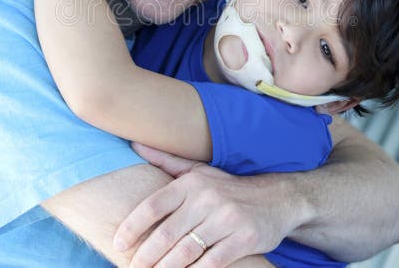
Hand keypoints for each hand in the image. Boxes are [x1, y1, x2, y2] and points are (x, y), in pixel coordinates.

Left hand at [114, 143, 295, 267]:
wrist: (279, 198)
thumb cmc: (230, 188)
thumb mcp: (199, 171)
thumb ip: (166, 161)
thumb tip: (134, 144)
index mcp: (192, 183)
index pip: (153, 206)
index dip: (132, 227)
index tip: (119, 244)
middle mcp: (207, 198)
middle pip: (166, 234)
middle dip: (145, 257)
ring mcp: (226, 219)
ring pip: (185, 252)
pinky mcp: (243, 239)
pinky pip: (211, 263)